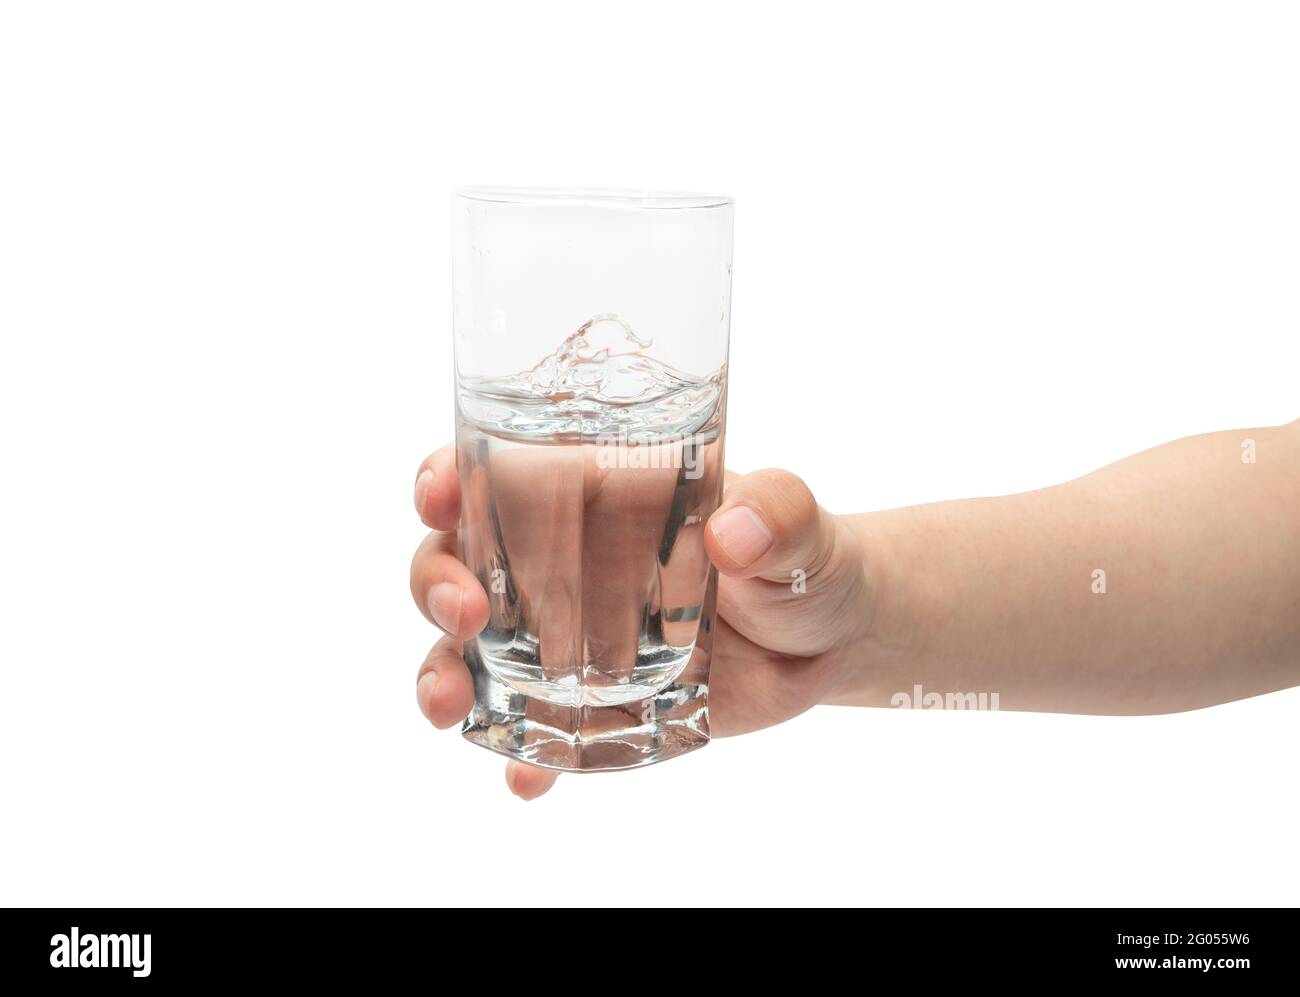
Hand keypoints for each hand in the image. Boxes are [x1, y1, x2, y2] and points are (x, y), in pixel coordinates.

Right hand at [410, 443, 874, 798]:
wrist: (826, 639)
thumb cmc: (799, 556)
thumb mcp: (797, 524)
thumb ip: (778, 513)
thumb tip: (735, 531)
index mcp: (591, 496)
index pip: (494, 476)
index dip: (447, 480)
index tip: (438, 494)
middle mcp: (559, 564)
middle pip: (459, 564)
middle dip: (436, 584)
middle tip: (462, 612)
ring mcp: (567, 639)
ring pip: (472, 654)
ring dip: (442, 676)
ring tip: (448, 707)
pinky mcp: (594, 703)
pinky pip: (535, 732)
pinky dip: (520, 756)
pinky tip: (525, 778)